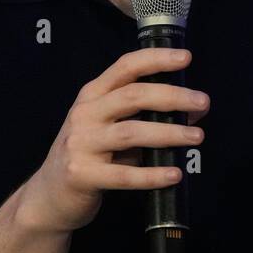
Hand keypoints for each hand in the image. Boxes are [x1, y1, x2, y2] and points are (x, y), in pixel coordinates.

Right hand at [18, 48, 209, 233]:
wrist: (49, 195)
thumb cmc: (88, 155)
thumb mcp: (107, 128)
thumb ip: (142, 117)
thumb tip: (192, 111)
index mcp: (92, 95)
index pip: (125, 67)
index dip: (155, 59)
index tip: (185, 57)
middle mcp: (84, 114)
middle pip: (133, 96)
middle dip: (173, 96)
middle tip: (202, 102)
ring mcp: (81, 144)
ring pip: (131, 132)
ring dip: (169, 133)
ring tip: (197, 137)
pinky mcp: (82, 175)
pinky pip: (123, 175)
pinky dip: (152, 175)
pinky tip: (174, 174)